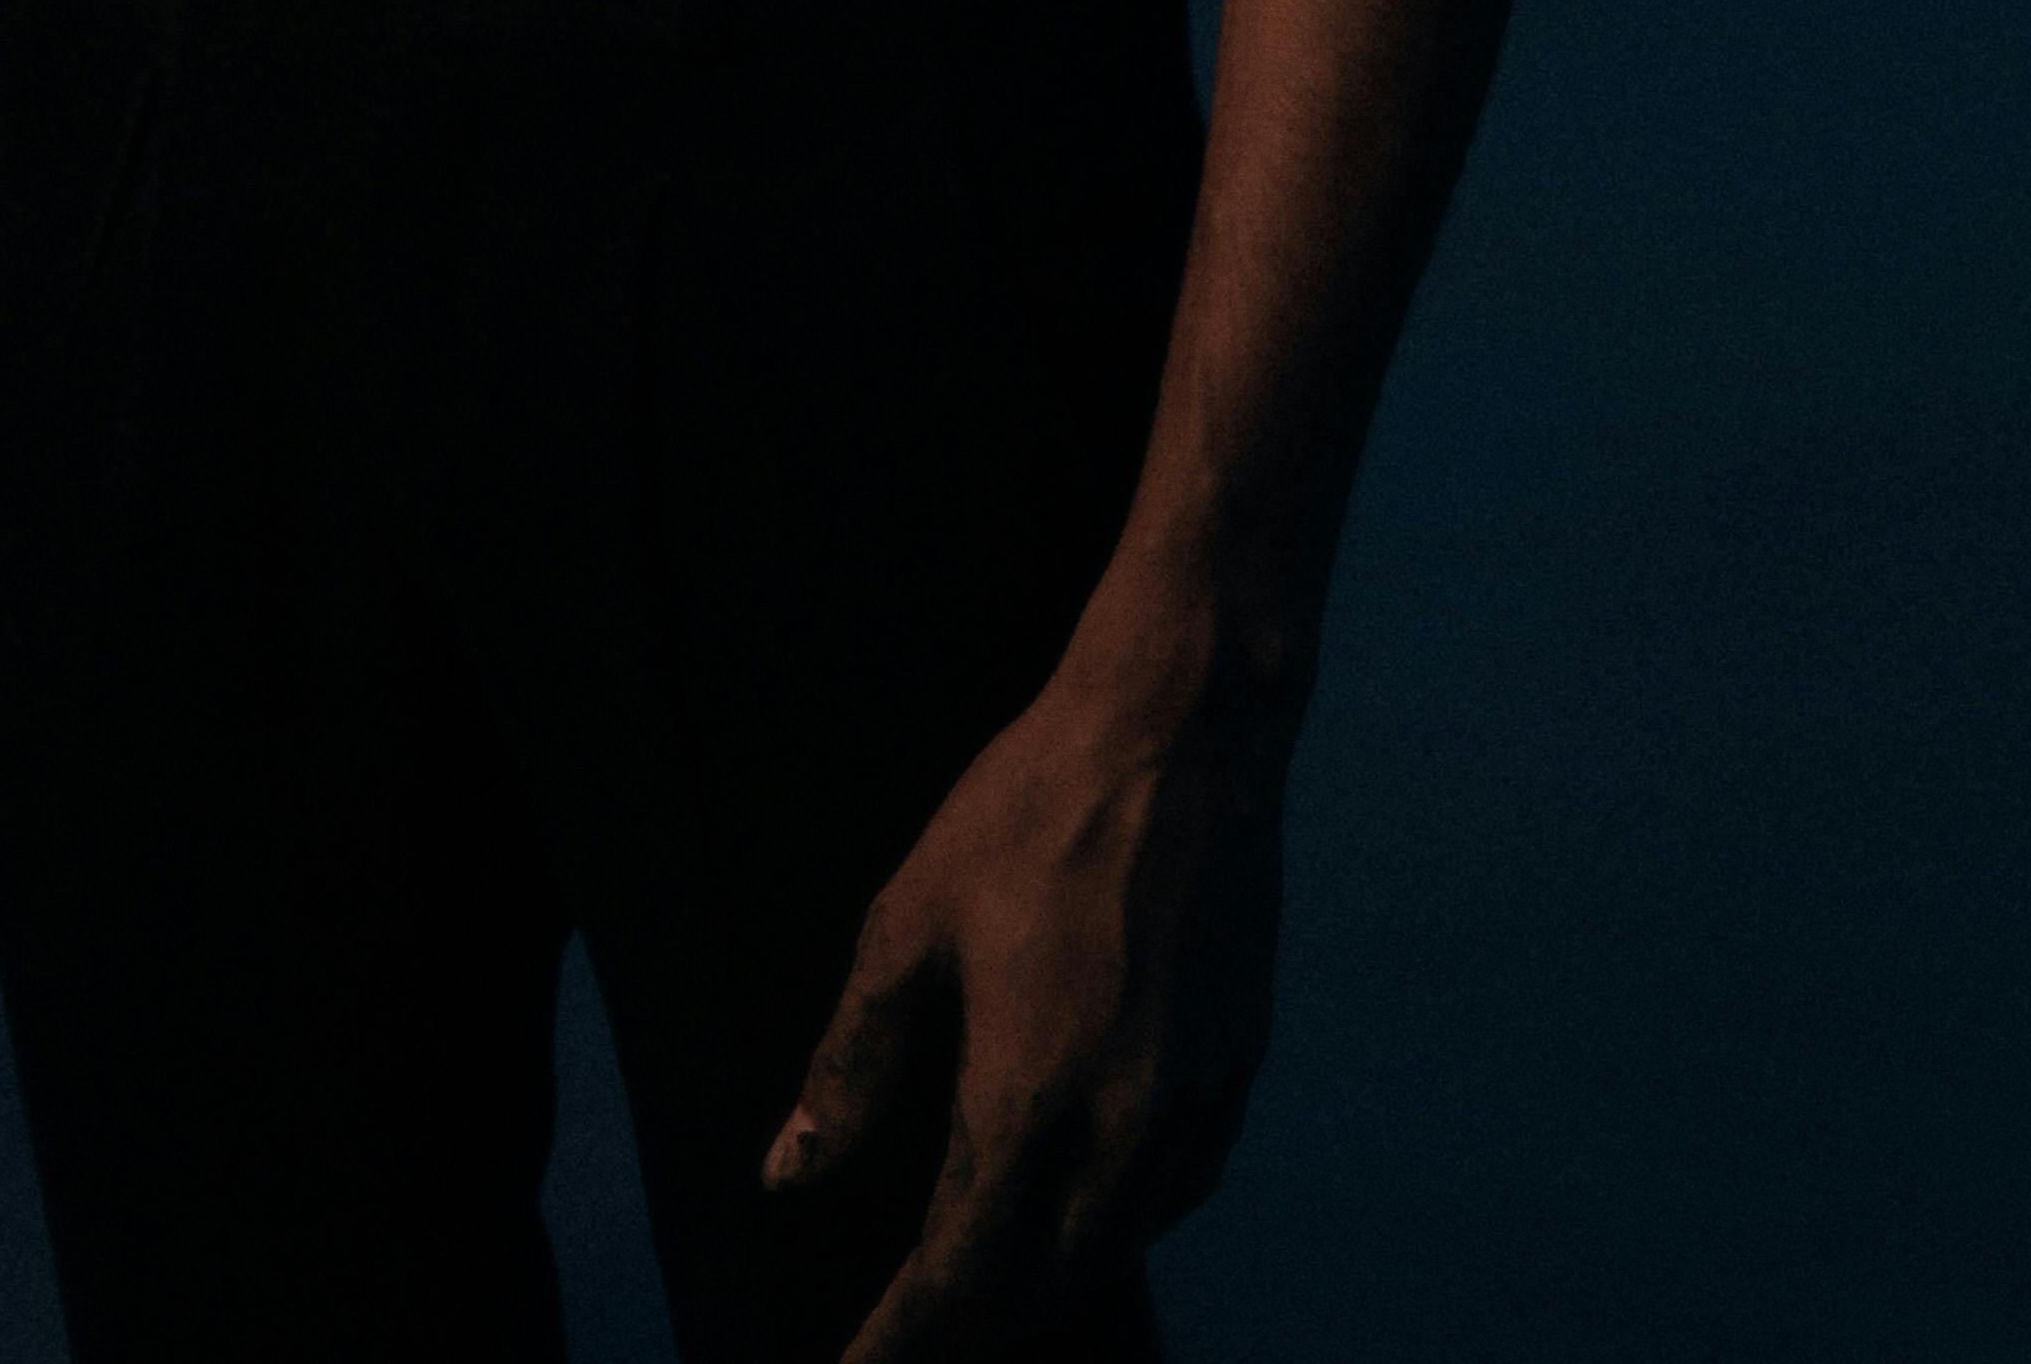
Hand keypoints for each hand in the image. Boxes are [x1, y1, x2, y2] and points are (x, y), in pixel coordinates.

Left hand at [763, 660, 1283, 1356]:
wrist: (1183, 729)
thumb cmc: (1028, 809)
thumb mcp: (908, 923)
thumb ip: (851, 1066)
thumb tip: (792, 1175)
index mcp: (1030, 1092)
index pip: (958, 1273)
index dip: (902, 1339)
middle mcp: (1122, 1123)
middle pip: (1043, 1283)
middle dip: (970, 1324)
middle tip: (912, 1334)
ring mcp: (1191, 1097)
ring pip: (1117, 1247)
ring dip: (1047, 1282)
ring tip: (986, 1289)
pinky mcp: (1238, 1062)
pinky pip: (1180, 1190)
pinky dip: (1124, 1225)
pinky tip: (1092, 1214)